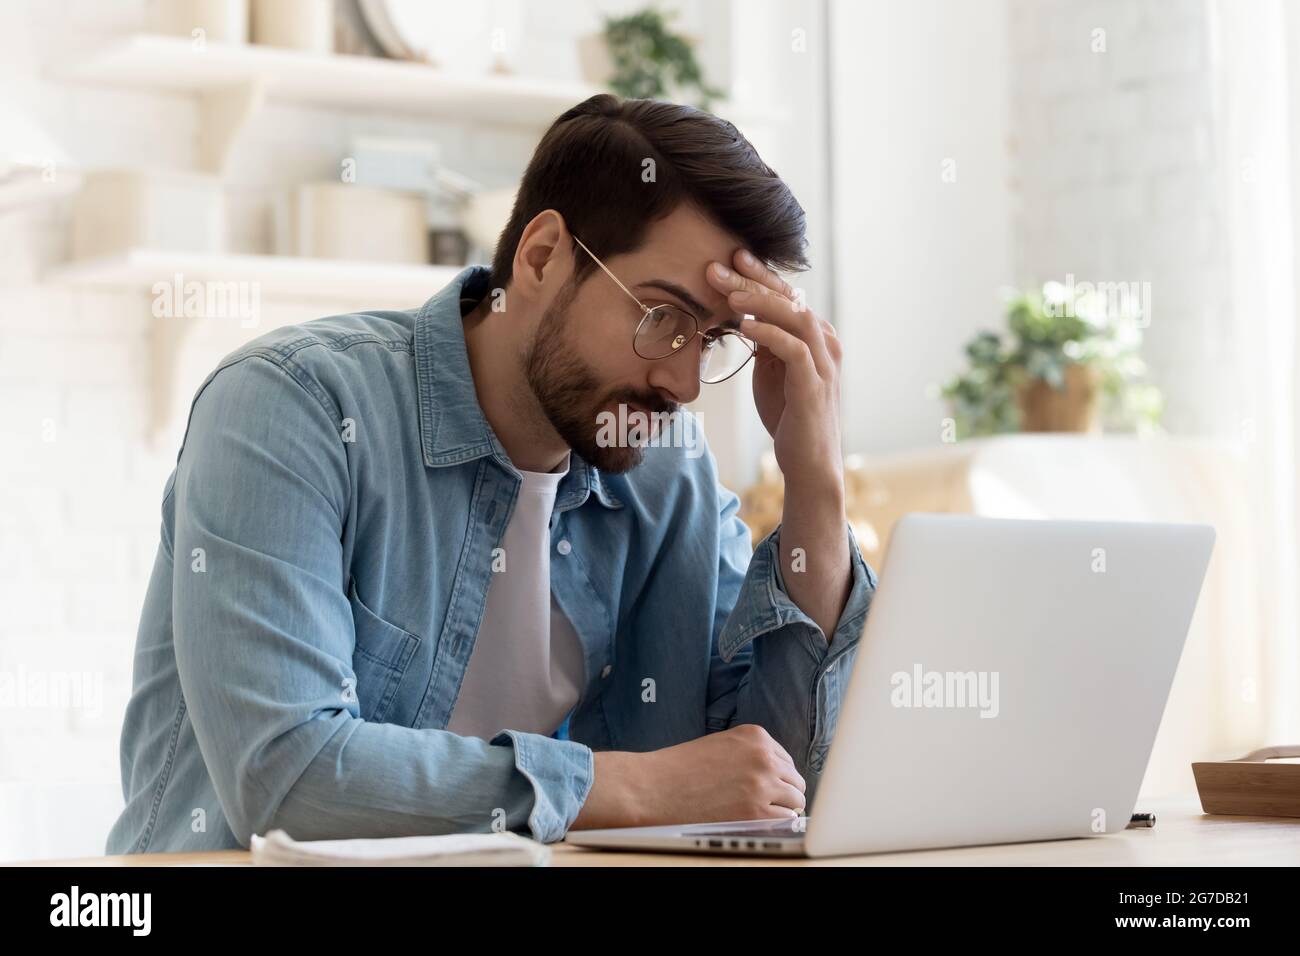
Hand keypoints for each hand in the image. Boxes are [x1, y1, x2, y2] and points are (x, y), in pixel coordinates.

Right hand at [570, 724, 806, 829]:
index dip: (778, 776)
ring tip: (761, 815)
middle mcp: (764, 757)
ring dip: (783, 810)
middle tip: (767, 804)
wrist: (653, 788)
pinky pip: (786, 821)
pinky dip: (777, 825)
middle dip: (783, 793)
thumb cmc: (680, 768)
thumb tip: (776, 776)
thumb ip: (749, 754)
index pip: (786, 759)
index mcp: (755, 736)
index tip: (770, 788)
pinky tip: (758, 824)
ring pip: (795, 801)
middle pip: (795, 780)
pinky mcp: (757, 812)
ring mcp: (763, 784)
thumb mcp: (721, 745)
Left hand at [704, 250, 843, 491]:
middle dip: (752, 280)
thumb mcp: (772, 371)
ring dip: (760, 302)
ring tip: (730, 293)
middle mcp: (825, 342)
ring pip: (795, 317)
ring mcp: (823, 363)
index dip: (759, 275)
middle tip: (717, 267)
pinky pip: (794, 349)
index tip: (730, 259)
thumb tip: (742, 317)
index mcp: (815, 336)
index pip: (787, 296)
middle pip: (789, 299)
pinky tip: (744, 325)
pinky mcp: (814, 385)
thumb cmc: (788, 415)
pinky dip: (769, 333)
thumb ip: (765, 343)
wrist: (807, 461)